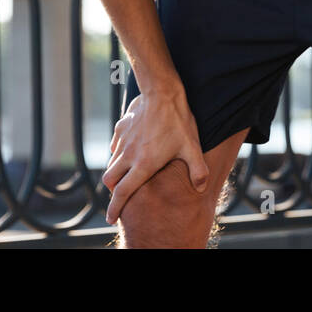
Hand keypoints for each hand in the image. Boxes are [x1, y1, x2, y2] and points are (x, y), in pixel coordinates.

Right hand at [102, 89, 208, 224]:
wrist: (162, 92)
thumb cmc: (178, 121)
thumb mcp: (192, 147)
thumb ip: (198, 170)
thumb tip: (201, 188)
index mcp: (143, 165)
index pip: (123, 193)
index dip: (115, 208)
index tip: (110, 219)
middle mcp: (128, 155)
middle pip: (111, 180)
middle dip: (113, 191)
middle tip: (120, 196)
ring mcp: (123, 141)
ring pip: (111, 162)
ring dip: (116, 172)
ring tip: (126, 174)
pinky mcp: (121, 128)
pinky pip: (114, 146)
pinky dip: (118, 153)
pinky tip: (128, 150)